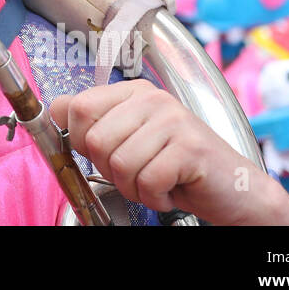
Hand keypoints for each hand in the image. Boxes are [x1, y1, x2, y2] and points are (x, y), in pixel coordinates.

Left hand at [50, 80, 288, 225]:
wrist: (234, 191)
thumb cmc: (179, 169)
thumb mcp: (131, 140)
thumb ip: (96, 125)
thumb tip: (54, 110)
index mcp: (132, 93)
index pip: (76, 106)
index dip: (79, 140)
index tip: (102, 153)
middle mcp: (152, 98)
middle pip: (94, 139)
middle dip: (110, 170)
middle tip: (139, 173)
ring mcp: (173, 120)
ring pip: (118, 163)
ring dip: (135, 187)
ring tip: (157, 180)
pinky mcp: (190, 148)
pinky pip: (147, 180)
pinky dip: (155, 197)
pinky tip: (172, 189)